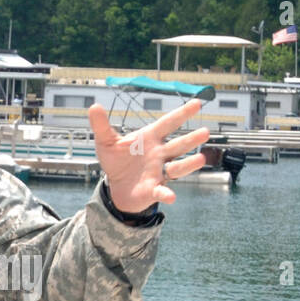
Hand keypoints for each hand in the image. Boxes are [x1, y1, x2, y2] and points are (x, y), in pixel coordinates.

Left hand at [88, 99, 211, 211]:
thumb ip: (101, 125)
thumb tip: (93, 106)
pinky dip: (166, 194)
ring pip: (177, 167)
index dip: (182, 113)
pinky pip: (162, 191)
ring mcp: (159, 171)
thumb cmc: (116, 160)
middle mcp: (159, 154)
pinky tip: (171, 197)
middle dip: (191, 139)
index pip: (168, 123)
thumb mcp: (105, 142)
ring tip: (201, 159)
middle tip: (206, 132)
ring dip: (189, 164)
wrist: (117, 186)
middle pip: (178, 145)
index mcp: (150, 138)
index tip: (198, 103)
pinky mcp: (154, 189)